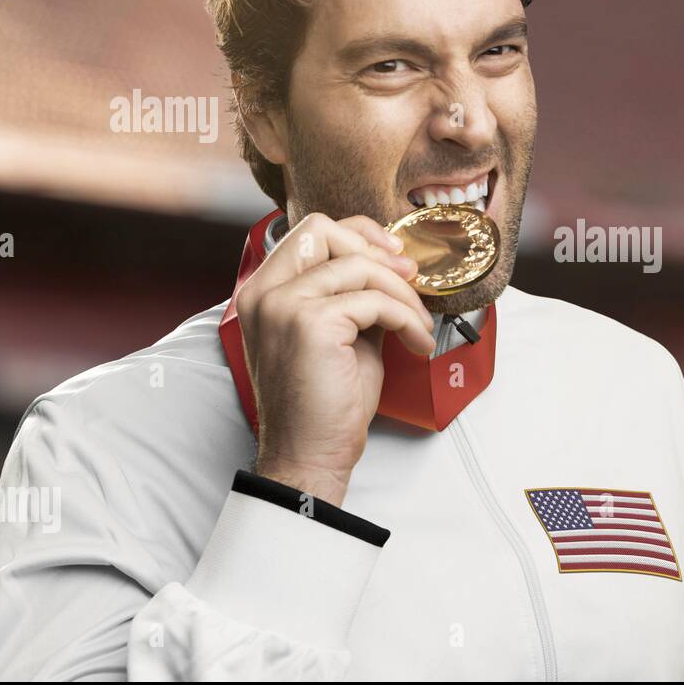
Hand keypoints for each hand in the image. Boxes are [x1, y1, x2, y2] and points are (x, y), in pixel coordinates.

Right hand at [234, 213, 436, 505]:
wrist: (310, 455)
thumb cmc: (325, 404)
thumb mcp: (341, 333)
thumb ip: (354, 294)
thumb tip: (394, 265)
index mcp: (265, 291)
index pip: (311, 231)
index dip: (360, 235)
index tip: (395, 257)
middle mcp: (264, 292)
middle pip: (325, 229)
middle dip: (378, 252)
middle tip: (412, 282)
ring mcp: (283, 304)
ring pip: (359, 265)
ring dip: (403, 294)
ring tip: (418, 327)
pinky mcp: (310, 323)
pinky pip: (376, 301)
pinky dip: (406, 319)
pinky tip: (416, 343)